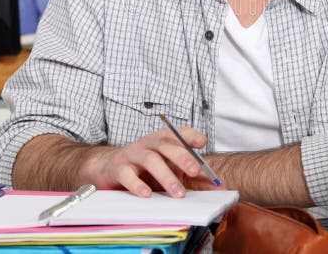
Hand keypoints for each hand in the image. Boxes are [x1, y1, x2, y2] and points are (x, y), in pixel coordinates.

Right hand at [87, 126, 220, 197]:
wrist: (111, 169)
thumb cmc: (146, 169)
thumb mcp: (170, 169)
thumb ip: (193, 176)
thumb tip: (217, 185)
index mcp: (163, 140)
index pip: (178, 133)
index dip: (190, 135)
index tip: (202, 142)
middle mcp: (148, 143)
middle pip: (166, 145)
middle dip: (182, 157)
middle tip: (195, 171)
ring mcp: (133, 154)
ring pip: (151, 160)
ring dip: (166, 177)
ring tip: (178, 193)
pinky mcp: (119, 169)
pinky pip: (128, 175)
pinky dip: (138, 185)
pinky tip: (147, 194)